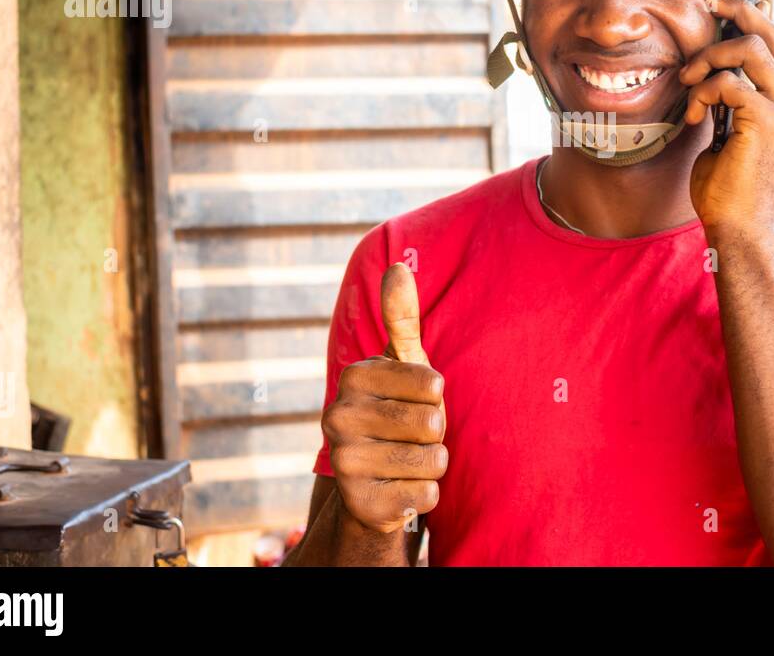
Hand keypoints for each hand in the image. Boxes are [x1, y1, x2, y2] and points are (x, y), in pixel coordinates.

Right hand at [321, 263, 447, 532]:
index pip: (434, 383)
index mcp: (354, 377)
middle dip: (435, 433)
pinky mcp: (361, 505)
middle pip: (433, 422)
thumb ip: (402, 318)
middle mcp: (337, 417)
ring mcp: (344, 464)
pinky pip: (428, 495)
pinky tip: (402, 490)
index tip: (412, 401)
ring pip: (434, 460)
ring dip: (433, 464)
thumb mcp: (403, 365)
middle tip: (411, 437)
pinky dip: (426, 494)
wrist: (373, 482)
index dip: (435, 396)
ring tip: (407, 461)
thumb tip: (398, 267)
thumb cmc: (398, 412)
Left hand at [679, 0, 773, 233]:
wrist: (738, 227)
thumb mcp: (732, 132)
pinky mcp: (768, 123)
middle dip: (735, 13)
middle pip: (771, 34)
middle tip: (704, 6)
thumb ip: (732, 99)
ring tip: (688, 82)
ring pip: (751, 49)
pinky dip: (704, 90)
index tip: (718, 2)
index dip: (750, 15)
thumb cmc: (729, 186)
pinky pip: (731, 82)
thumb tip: (713, 67)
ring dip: (710, 58)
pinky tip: (693, 113)